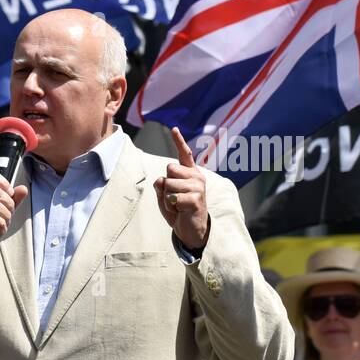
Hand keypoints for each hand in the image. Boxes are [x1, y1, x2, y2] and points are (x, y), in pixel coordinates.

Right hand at [0, 169, 29, 272]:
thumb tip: (23, 189)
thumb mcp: (3, 211)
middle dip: (9, 205)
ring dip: (5, 216)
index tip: (10, 195)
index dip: (4, 184)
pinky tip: (0, 229)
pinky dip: (0, 224)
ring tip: (4, 223)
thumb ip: (13, 199)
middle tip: (8, 215)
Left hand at [153, 126, 208, 250]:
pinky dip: (170, 207)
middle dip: (166, 185)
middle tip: (175, 198)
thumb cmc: (178, 210)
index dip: (179, 141)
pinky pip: (172, 198)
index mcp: (190, 173)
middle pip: (169, 169)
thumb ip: (161, 184)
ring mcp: (198, 187)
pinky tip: (180, 212)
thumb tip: (162, 180)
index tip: (174, 129)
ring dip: (167, 199)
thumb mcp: (165, 195)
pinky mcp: (196, 199)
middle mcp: (196, 177)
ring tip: (177, 206)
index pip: (184, 154)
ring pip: (168, 184)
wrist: (191, 230)